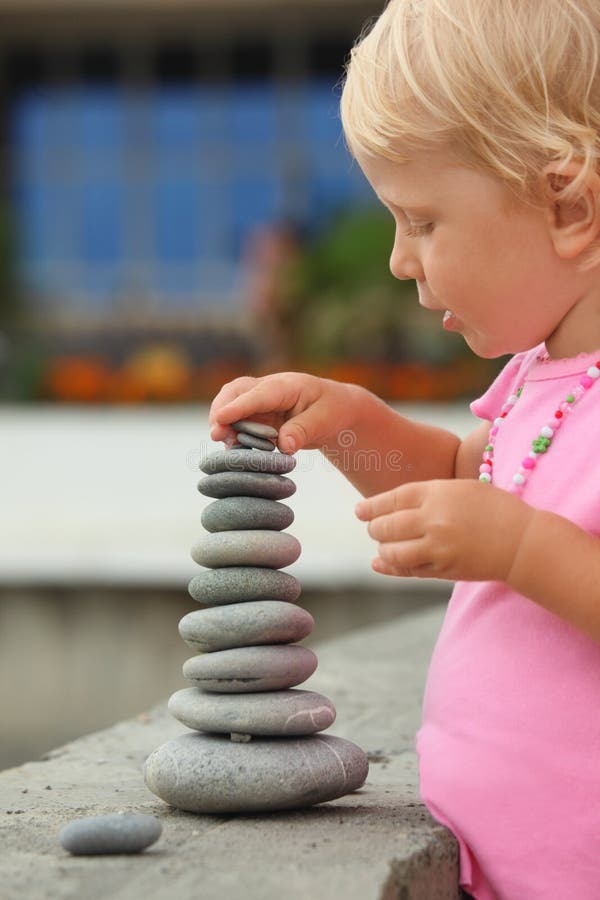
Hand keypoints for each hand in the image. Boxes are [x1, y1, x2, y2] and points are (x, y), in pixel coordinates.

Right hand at [209, 372, 363, 453]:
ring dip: (224, 424)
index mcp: (286, 385)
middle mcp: (268, 389)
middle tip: (216, 435)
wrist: (336, 409)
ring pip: (232, 406)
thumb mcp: (325, 419)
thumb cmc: (333, 410)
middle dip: (221, 411)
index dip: (238, 407)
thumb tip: (285, 445)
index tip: (220, 420)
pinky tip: (235, 449)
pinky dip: (232, 434)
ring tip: (226, 445)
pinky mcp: (257, 416)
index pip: (258, 394)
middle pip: (235, 392)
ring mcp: (260, 402)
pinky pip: (238, 422)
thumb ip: (304, 430)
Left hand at [355, 479, 535, 582]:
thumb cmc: (494, 510)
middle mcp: (434, 520)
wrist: (523, 542)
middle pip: (386, 526)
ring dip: (383, 549)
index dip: (371, 506)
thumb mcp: (461, 489)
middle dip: (376, 528)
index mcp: (438, 493)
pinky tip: (379, 563)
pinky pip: (407, 570)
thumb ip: (428, 496)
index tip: (359, 511)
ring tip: (384, 546)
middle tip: (374, 528)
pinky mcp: (442, 570)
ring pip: (392, 552)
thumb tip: (392, 507)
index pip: (392, 499)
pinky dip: (389, 567)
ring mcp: (438, 547)